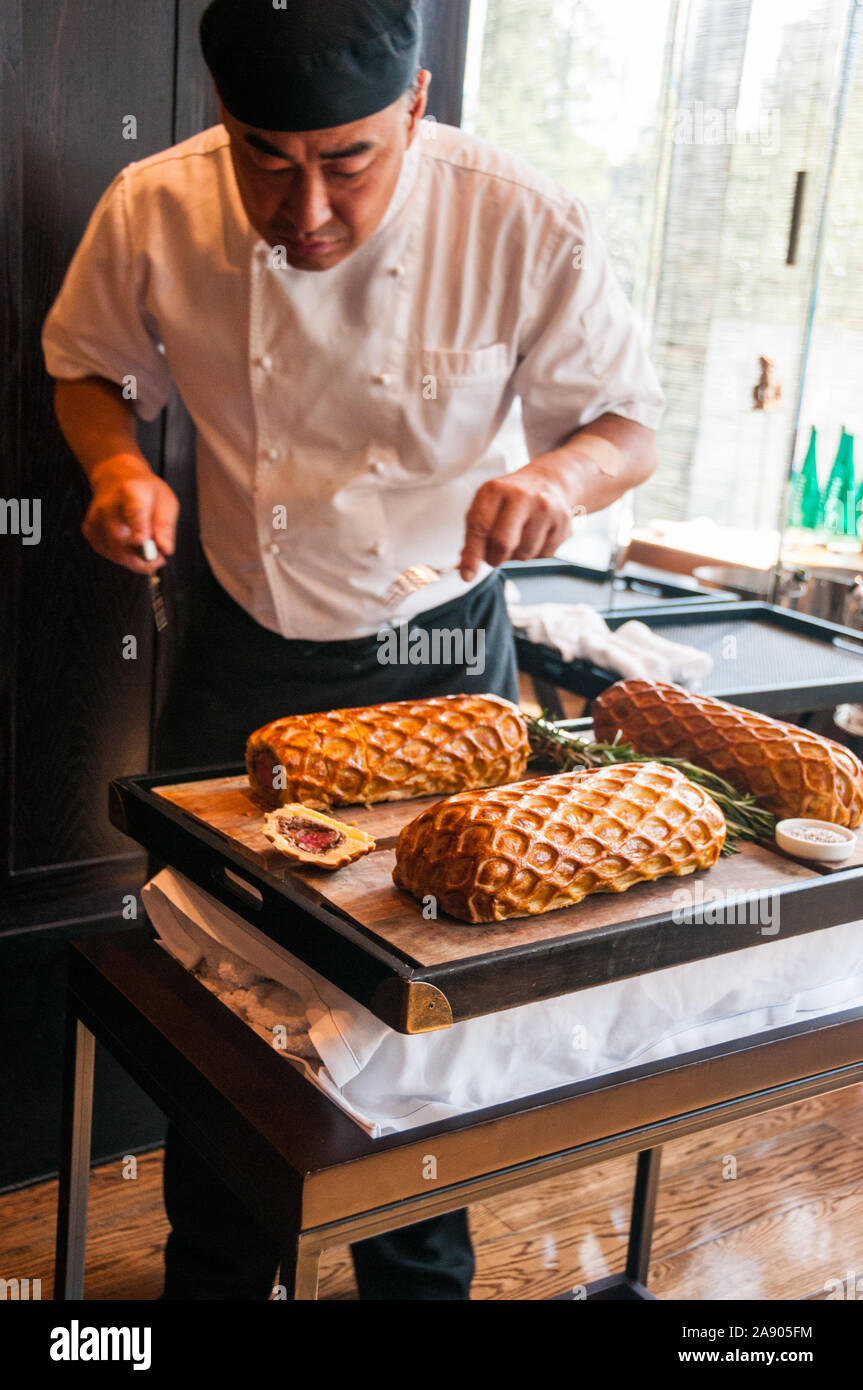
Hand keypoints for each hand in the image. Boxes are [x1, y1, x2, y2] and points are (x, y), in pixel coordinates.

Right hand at [81, 456, 178, 572]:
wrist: (116, 478)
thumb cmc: (145, 492)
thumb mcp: (166, 501)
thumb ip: (166, 526)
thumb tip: (165, 549)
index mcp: (132, 492)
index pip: (134, 512)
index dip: (139, 530)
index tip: (141, 542)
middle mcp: (108, 504)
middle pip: (121, 540)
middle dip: (142, 558)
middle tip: (158, 559)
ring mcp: (95, 518)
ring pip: (115, 553)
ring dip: (135, 559)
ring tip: (147, 547)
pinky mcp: (89, 531)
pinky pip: (109, 554)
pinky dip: (124, 556)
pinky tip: (130, 543)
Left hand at [459, 458, 578, 581]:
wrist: (548, 482)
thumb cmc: (511, 499)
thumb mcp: (487, 506)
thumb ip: (474, 535)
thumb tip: (467, 568)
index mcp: (495, 490)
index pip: (479, 527)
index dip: (472, 555)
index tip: (467, 574)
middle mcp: (522, 496)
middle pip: (503, 544)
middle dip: (495, 559)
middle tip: (494, 557)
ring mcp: (545, 509)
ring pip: (524, 554)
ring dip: (517, 556)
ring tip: (520, 538)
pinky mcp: (563, 522)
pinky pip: (544, 556)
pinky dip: (536, 553)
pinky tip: (536, 536)